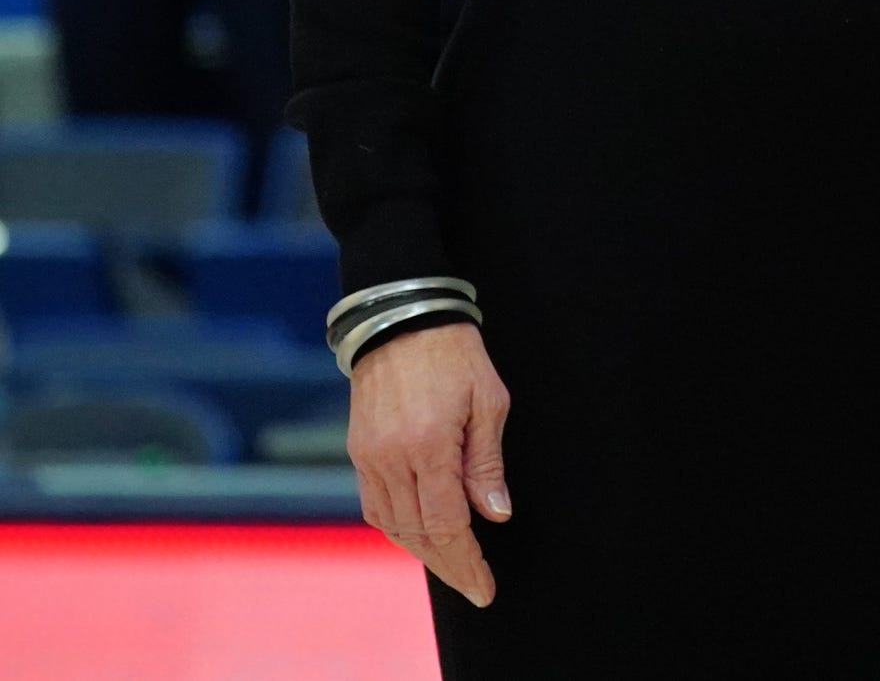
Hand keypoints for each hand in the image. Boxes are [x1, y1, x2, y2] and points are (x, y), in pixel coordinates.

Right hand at [351, 322, 511, 608]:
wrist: (400, 320)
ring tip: (455, 566)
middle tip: (476, 586)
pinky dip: (398, 528)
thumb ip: (487, 462)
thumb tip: (495, 514)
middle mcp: (391, 458)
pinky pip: (375, 506)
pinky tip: (420, 535)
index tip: (485, 586)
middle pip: (419, 532)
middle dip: (449, 565)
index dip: (466, 560)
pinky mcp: (358, 452)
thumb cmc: (455, 354)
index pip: (447, 523)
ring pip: (393, 524)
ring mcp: (369, 457)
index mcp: (429, 445)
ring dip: (423, 550)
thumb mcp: (489, 401)